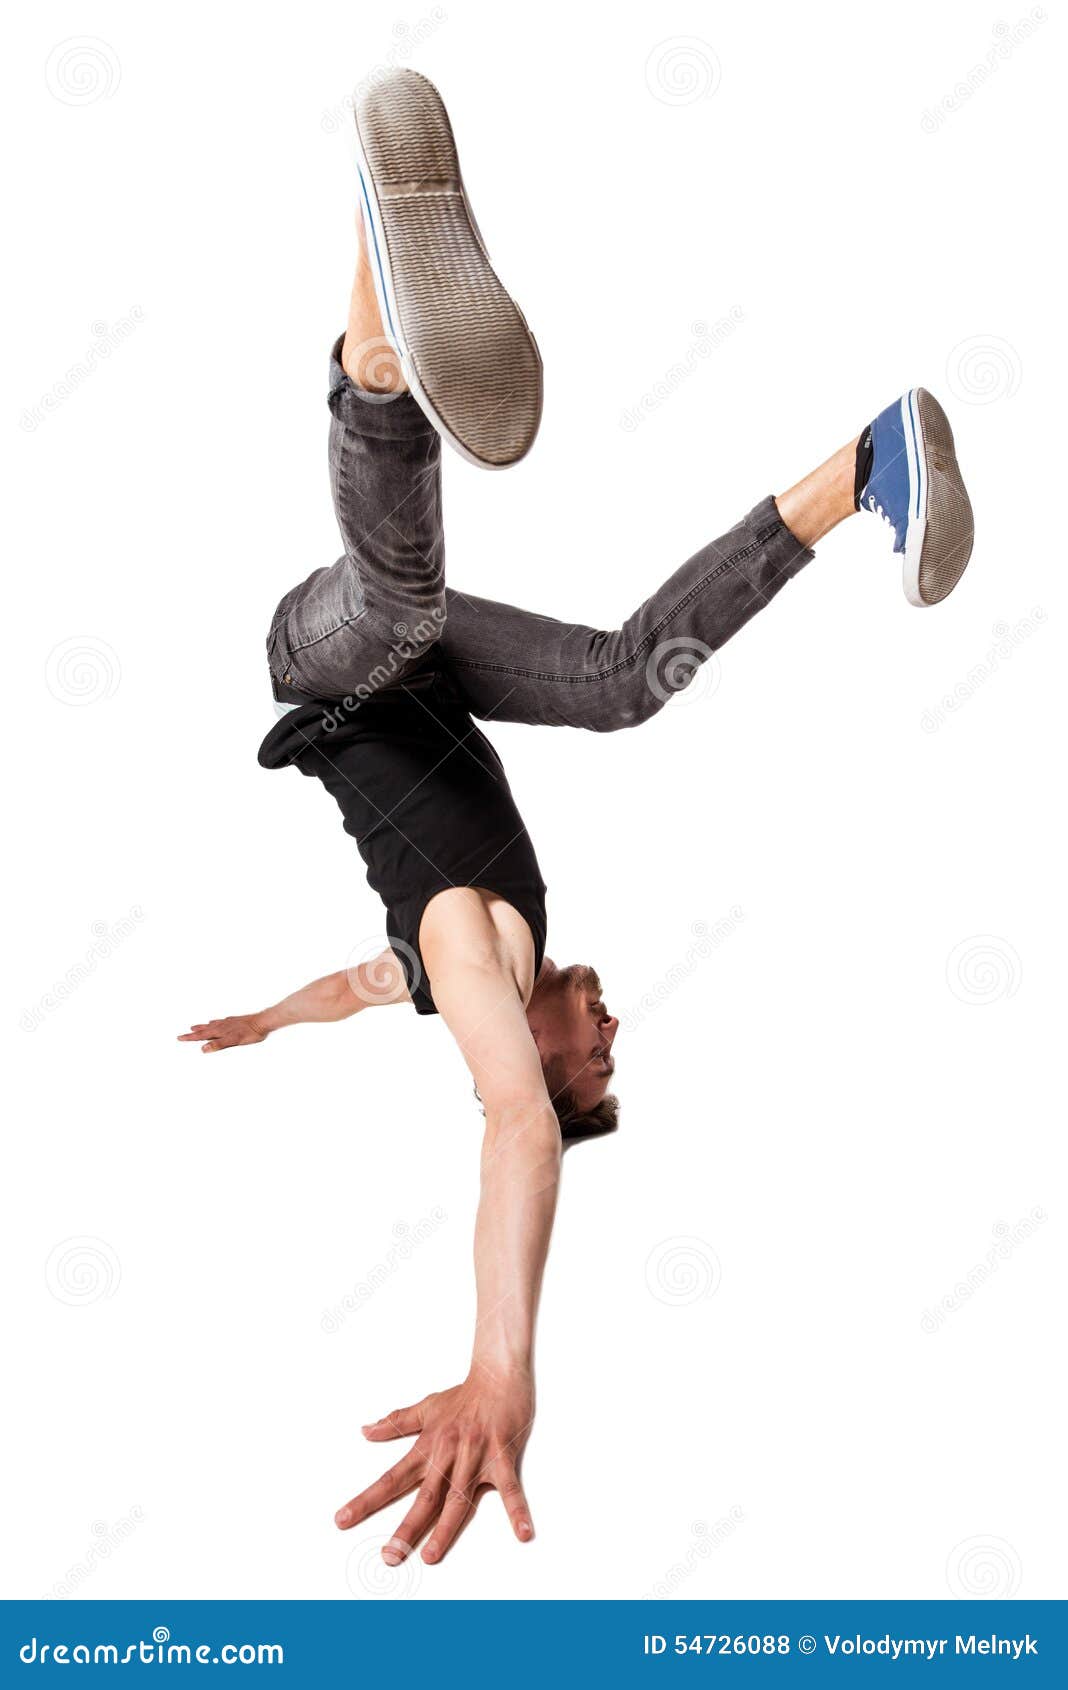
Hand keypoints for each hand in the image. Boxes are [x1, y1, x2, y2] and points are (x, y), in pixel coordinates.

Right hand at [177, 1014, 268, 1053]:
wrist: (263, 1021)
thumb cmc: (250, 1032)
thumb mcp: (233, 1041)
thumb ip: (218, 1045)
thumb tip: (203, 1049)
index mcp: (220, 1031)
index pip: (201, 1036)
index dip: (190, 1038)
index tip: (179, 1038)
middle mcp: (222, 1026)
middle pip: (204, 1030)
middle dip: (193, 1033)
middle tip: (183, 1034)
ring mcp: (228, 1023)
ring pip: (211, 1025)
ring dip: (202, 1027)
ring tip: (195, 1027)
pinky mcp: (234, 1021)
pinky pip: (220, 1022)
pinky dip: (214, 1023)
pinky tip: (215, 1022)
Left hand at [335, 1369, 534, 1564]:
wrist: (499, 1373)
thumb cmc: (465, 1394)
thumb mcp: (427, 1407)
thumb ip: (396, 1423)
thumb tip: (365, 1431)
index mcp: (428, 1446)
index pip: (392, 1478)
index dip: (367, 1500)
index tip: (343, 1520)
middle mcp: (448, 1454)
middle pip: (424, 1497)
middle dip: (406, 1528)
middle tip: (389, 1556)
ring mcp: (476, 1457)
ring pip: (459, 1498)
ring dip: (445, 1529)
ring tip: (431, 1556)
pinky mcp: (503, 1456)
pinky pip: (511, 1489)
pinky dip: (517, 1511)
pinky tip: (522, 1533)